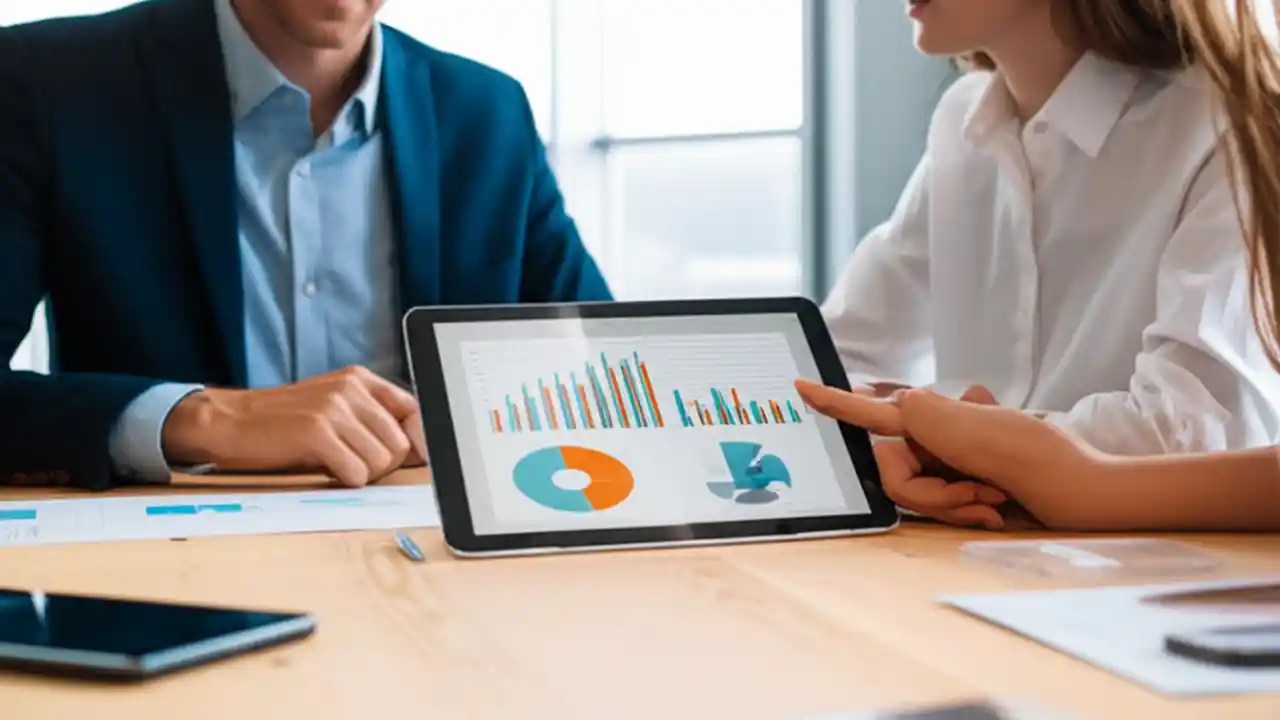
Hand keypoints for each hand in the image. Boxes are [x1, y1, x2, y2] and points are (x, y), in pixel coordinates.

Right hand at [163, 366, 427, 486]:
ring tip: (339, 467)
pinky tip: (328, 472)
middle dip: (384, 465)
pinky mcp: (316, 432)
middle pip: (400, 442)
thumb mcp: (331, 406)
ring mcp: (333, 408)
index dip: (419, 441)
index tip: (415, 459)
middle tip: (358, 467)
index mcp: (359, 379)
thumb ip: (370, 417)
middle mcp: (350, 389)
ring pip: (381, 460)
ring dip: (364, 474)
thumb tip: (416, 448)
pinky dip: (347, 481)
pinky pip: (356, 472)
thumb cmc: (283, 422)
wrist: (229, 421)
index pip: (414, 410)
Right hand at [795, 379, 1096, 523]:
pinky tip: (995, 509)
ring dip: (956, 503)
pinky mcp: (963, 483)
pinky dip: (966, 510)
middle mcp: (936, 436)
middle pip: (895, 472)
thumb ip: (932, 418)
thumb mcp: (985, 435)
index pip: (873, 410)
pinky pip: (941, 504)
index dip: (836, 402)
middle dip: (933, 492)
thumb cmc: (1044, 463)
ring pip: (918, 493)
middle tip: (981, 497)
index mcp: (934, 416)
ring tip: (995, 500)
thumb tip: (900, 401)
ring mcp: (949, 460)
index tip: (800, 387)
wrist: (1087, 494)